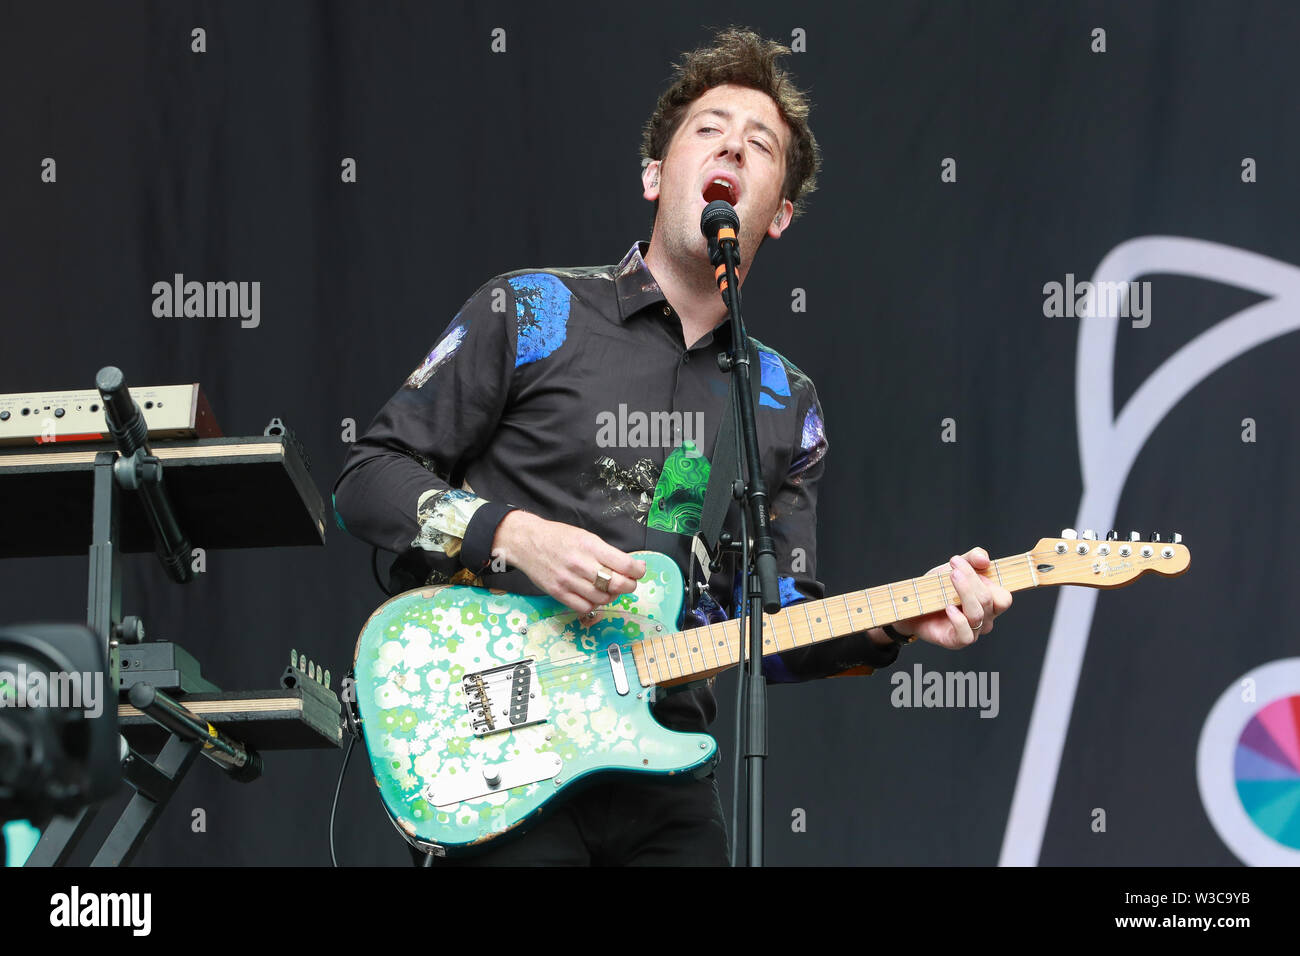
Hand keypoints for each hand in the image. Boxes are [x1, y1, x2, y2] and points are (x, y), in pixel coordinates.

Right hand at [490, 511, 646, 614]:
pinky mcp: (558, 593)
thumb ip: (606, 552)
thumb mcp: (585, 536)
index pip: (625, 564)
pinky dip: (594, 605)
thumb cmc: (557, 537)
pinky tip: (593, 596)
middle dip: (629, 586)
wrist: (526, 542)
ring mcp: (568, 581)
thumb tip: (630, 566)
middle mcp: (580, 564)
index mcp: (590, 546)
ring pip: (603, 599)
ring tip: (609, 589)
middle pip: (617, 585)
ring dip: (612, 596)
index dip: (638, 570)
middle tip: (629, 582)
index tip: (639, 570)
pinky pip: (584, 607)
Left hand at [886, 547, 1012, 649]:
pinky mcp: (957, 641)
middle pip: (988, 599)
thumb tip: (984, 559)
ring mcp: (973, 630)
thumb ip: (973, 558)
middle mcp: (986, 618)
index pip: (1004, 596)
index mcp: (990, 601)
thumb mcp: (955, 567)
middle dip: (971, 580)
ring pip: (977, 614)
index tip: (964, 563)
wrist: (912, 605)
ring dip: (965, 593)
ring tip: (951, 577)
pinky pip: (966, 634)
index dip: (989, 580)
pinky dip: (958, 619)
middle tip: (953, 569)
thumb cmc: (938, 588)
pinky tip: (948, 607)